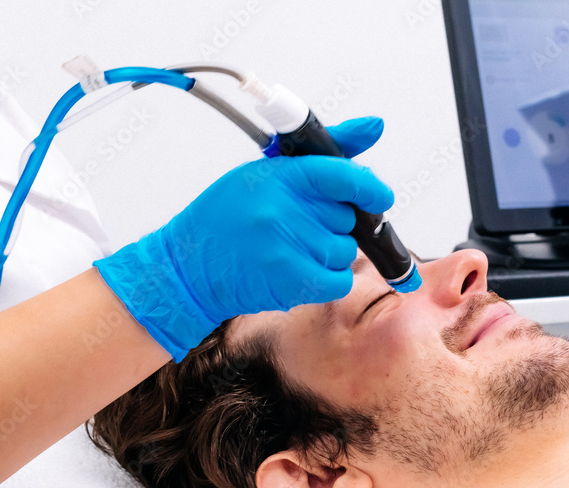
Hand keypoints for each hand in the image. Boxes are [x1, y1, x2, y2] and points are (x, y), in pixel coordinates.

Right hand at [94, 117, 392, 360]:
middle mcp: (282, 209)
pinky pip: (338, 281)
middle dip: (332, 223)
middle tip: (298, 227)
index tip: (379, 196)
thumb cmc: (226, 219)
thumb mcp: (266, 173)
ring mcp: (286, 246)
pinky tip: (303, 271)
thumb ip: (324, 153)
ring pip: (344, 250)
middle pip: (345, 217)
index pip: (342, 174)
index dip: (369, 188)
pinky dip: (329, 279)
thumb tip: (376, 125)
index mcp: (279, 177)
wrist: (189, 268)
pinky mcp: (290, 281)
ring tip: (293, 250)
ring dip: (328, 254)